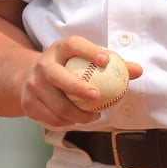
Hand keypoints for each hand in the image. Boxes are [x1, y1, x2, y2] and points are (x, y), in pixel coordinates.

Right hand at [21, 37, 143, 126]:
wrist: (28, 79)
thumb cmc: (67, 69)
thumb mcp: (84, 61)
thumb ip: (113, 65)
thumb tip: (138, 70)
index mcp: (59, 49)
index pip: (73, 45)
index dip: (89, 51)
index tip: (106, 60)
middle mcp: (43, 65)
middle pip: (58, 77)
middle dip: (78, 87)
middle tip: (97, 96)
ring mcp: (32, 85)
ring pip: (57, 104)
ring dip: (78, 115)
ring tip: (94, 117)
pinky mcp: (28, 104)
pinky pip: (52, 118)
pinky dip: (67, 122)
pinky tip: (79, 121)